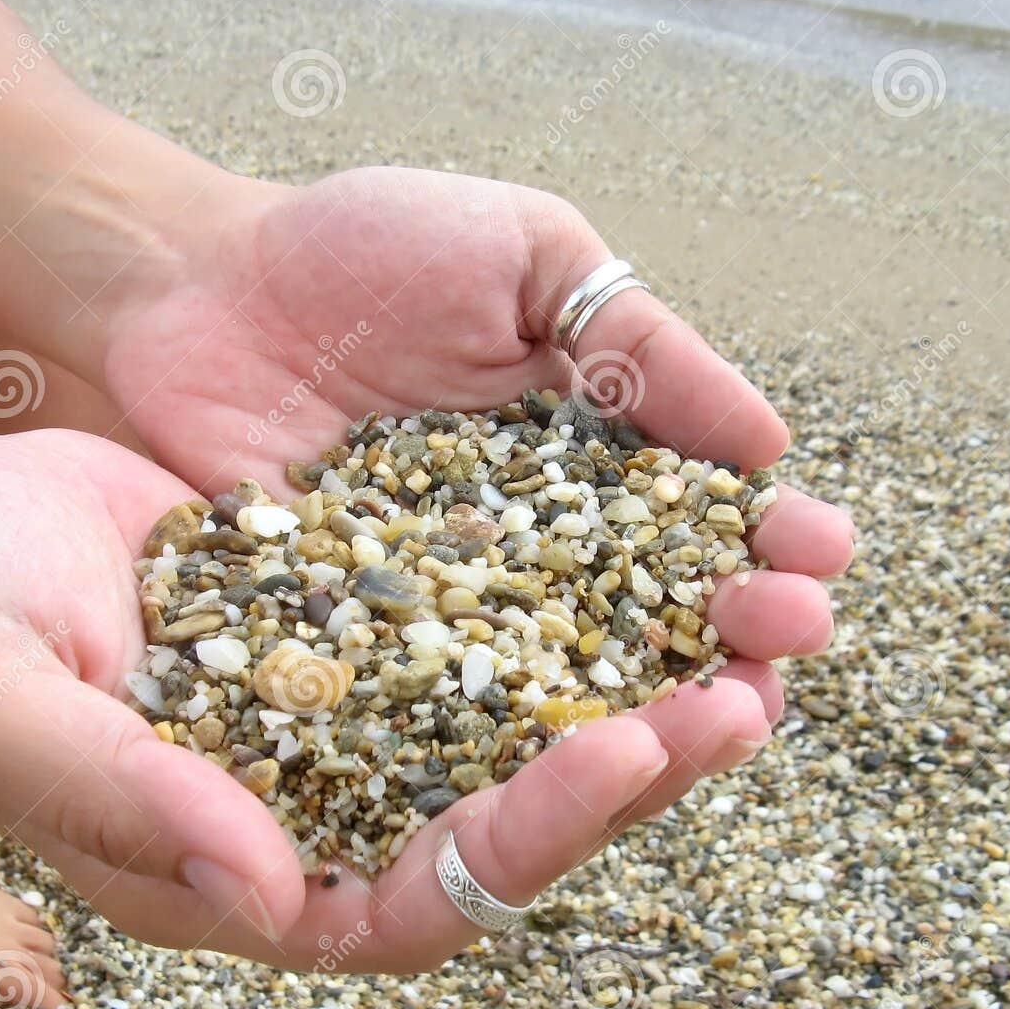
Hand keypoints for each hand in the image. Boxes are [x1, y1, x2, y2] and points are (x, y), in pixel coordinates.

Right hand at [0, 425, 842, 968]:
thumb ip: (113, 795)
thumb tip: (268, 890)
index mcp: (234, 870)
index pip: (409, 903)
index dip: (520, 843)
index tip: (618, 751)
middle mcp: (315, 811)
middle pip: (501, 830)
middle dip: (629, 774)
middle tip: (740, 700)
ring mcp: (354, 719)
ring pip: (523, 732)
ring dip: (638, 687)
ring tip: (743, 631)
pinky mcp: (375, 628)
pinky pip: (500, 633)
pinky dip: (580, 604)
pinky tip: (655, 547)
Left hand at [87, 166, 852, 965]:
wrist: (193, 285)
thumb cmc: (363, 250)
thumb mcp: (527, 256)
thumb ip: (639, 341)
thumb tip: (770, 442)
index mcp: (593, 455)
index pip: (704, 517)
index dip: (768, 541)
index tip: (816, 553)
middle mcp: (537, 549)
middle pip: (658, 616)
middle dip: (738, 633)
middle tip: (788, 639)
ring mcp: (454, 610)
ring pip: (574, 683)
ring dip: (661, 707)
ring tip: (729, 717)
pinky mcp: (368, 653)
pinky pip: (451, 709)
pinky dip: (517, 740)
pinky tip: (582, 758)